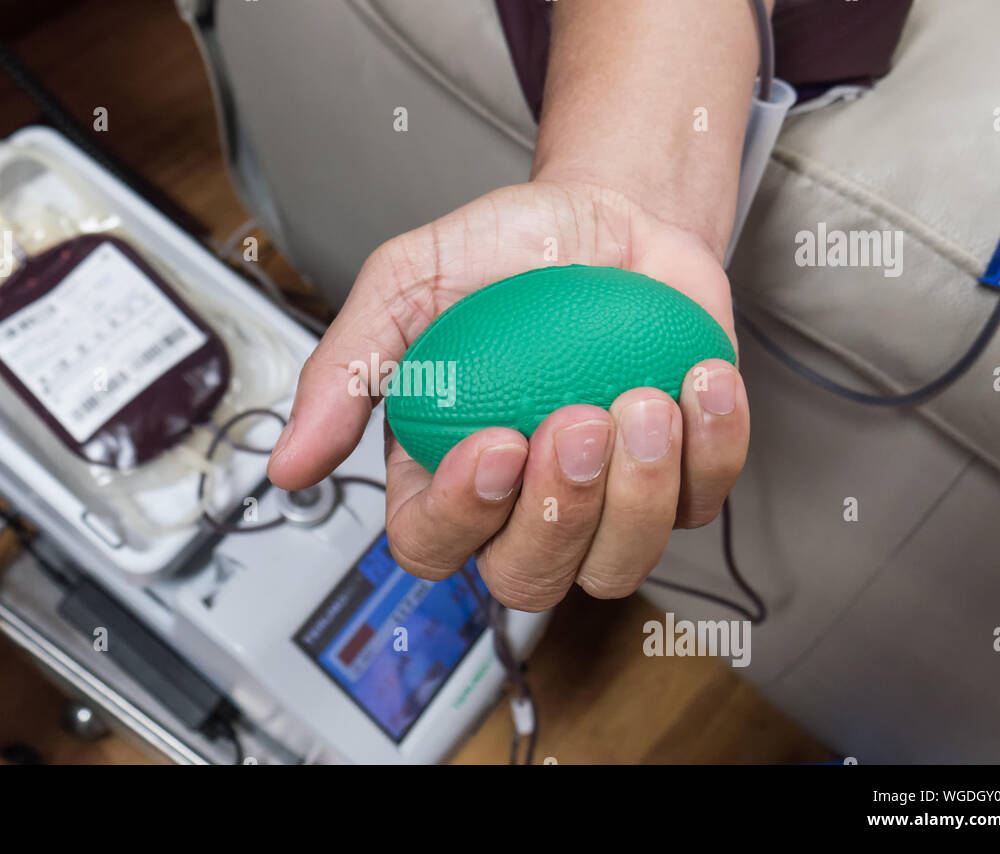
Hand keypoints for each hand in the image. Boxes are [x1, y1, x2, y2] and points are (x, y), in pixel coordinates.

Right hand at [267, 180, 748, 609]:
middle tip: (577, 420)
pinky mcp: (682, 478)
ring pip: (618, 565)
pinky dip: (711, 447)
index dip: (461, 515)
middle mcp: (522, 506)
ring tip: (642, 399)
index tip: (495, 441)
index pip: (432, 546)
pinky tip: (698, 383)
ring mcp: (607, 501)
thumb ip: (347, 370)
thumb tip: (289, 466)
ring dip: (638, 494)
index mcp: (444, 474)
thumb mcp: (406, 285)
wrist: (606, 214)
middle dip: (558, 514)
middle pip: (528, 579)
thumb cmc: (504, 254)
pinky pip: (701, 502)